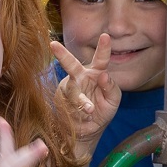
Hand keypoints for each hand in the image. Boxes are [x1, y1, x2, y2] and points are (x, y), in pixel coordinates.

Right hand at [49, 36, 120, 154]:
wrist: (89, 130)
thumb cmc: (102, 110)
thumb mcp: (113, 99)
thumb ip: (111, 86)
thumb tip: (103, 75)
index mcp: (96, 73)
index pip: (101, 59)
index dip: (103, 47)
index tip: (106, 36)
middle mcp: (80, 77)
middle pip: (71, 64)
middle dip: (62, 55)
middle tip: (53, 45)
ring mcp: (69, 88)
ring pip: (70, 89)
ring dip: (80, 100)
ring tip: (89, 109)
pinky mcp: (62, 101)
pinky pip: (68, 104)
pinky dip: (77, 110)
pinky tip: (86, 115)